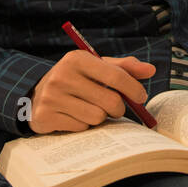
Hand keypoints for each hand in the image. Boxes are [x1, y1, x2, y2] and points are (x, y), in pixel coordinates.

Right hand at [29, 50, 155, 133]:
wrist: (36, 94)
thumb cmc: (76, 79)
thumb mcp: (96, 67)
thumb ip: (124, 68)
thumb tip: (151, 69)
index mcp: (77, 59)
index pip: (115, 75)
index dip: (134, 88)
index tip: (141, 97)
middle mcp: (62, 75)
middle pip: (110, 101)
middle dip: (119, 108)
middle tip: (116, 108)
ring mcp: (51, 97)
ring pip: (97, 117)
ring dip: (100, 117)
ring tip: (90, 109)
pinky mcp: (45, 116)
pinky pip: (81, 128)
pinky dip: (84, 125)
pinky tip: (74, 116)